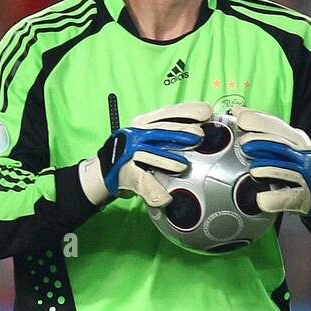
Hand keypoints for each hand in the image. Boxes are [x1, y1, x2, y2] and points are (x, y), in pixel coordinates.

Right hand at [79, 102, 211, 208]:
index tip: (205, 112)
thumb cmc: (133, 152)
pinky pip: (141, 181)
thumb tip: (204, 127)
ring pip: (149, 154)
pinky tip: (165, 199)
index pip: (167, 112)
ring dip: (166, 161)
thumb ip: (171, 132)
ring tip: (182, 166)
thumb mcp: (150, 136)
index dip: (187, 111)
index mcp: (145, 122)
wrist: (105, 171)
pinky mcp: (125, 172)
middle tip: (199, 136)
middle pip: (160, 130)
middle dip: (181, 132)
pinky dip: (154, 192)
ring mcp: (129, 152)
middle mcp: (136, 133)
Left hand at [235, 109, 310, 219]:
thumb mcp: (283, 147)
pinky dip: (275, 199)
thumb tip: (237, 113)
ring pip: (288, 168)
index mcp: (296, 139)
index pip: (277, 125)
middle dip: (262, 141)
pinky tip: (263, 199)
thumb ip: (264, 132)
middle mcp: (303, 154)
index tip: (239, 117)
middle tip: (244, 143)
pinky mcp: (304, 196)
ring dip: (270, 168)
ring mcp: (306, 175)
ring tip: (254, 170)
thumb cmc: (296, 169)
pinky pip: (289, 197)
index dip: (258, 120)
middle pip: (283, 143)